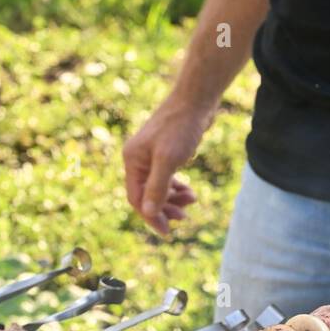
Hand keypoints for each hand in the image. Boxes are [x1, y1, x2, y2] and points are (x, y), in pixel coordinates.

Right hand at [123, 99, 208, 235]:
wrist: (196, 99)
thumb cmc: (181, 127)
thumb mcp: (168, 160)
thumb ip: (157, 187)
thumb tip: (147, 213)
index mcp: (132, 161)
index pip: (136, 199)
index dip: (151, 217)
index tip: (168, 231)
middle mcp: (138, 159)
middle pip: (147, 196)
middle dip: (165, 208)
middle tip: (185, 217)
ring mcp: (151, 156)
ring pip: (158, 188)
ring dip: (173, 199)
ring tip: (192, 200)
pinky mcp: (165, 152)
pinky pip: (166, 178)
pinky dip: (176, 187)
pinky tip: (188, 190)